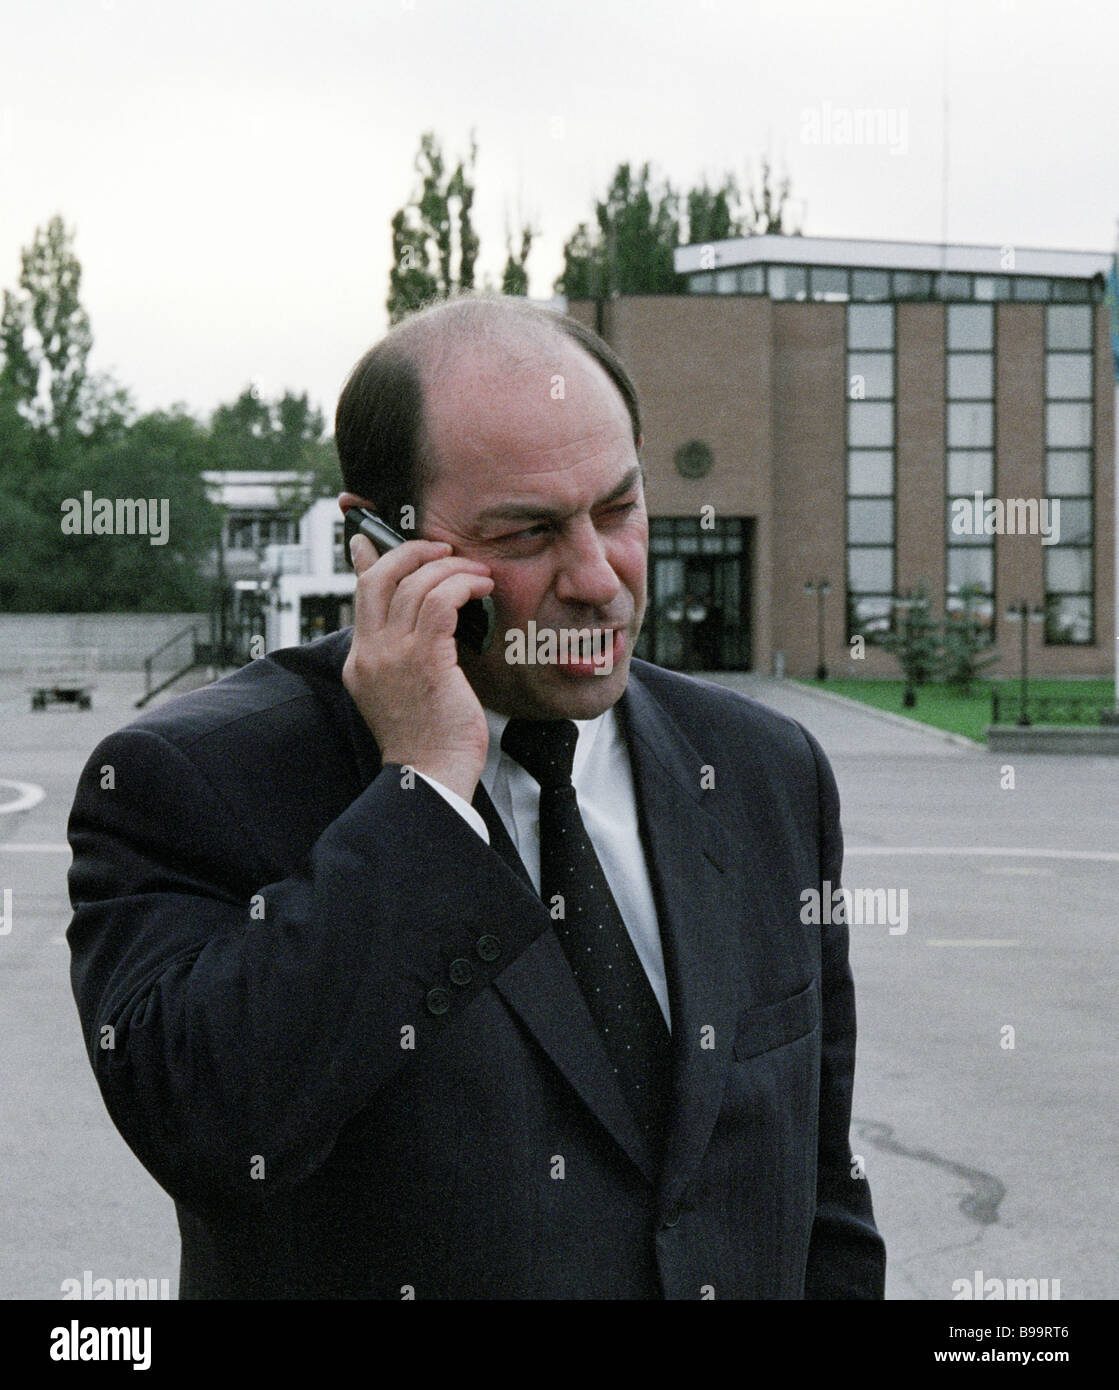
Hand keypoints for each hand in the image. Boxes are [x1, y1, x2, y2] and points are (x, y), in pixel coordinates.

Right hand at [343, 533, 493, 802]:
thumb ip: (407, 652)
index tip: (375, 538)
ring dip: (450, 569)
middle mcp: (369, 653)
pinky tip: (481, 588)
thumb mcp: (405, 692)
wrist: (429, 779)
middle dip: (412, 551)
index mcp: (360, 661)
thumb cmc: (429, 742)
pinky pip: (439, 602)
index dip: (370, 558)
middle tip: (443, 551)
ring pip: (414, 583)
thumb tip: (423, 619)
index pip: (361, 592)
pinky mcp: (424, 661)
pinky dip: (462, 585)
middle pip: (380, 576)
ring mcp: (393, 656)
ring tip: (475, 573)